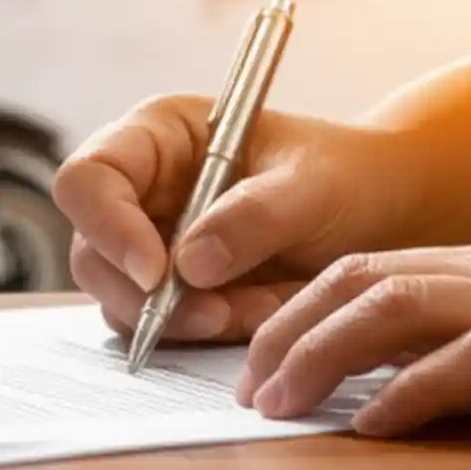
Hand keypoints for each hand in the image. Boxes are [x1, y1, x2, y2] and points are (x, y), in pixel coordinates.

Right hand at [53, 95, 426, 339]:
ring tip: (259, 309)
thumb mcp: (314, 184)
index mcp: (158, 137)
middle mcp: (140, 190)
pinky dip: (207, 332)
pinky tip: (259, 313)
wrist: (381, 216)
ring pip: (122, 299)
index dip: (107, 226)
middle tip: (214, 315)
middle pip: (92, 251)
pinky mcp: (170, 291)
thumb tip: (188, 265)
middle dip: (148, 295)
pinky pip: (161, 326)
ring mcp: (150, 243)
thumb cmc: (347, 177)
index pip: (90, 178)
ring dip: (185, 320)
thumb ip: (253, 216)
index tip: (157, 272)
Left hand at [239, 227, 470, 435]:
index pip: (359, 271)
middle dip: (290, 331)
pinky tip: (372, 425)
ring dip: (326, 352)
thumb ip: (454, 335)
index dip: (294, 311)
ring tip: (281, 404)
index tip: (253, 363)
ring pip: (403, 304)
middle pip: (362, 281)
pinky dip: (417, 389)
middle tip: (249, 391)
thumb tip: (372, 374)